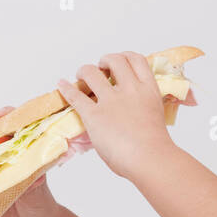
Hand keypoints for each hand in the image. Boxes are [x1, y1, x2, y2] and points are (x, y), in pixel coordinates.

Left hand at [57, 52, 172, 181]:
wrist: (150, 158)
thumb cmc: (155, 147)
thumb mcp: (154, 116)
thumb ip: (142, 107)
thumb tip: (131, 112)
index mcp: (148, 90)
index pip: (137, 60)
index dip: (126, 57)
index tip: (119, 63)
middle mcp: (130, 90)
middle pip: (115, 60)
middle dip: (105, 61)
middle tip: (100, 68)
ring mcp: (111, 101)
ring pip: (92, 72)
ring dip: (85, 71)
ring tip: (81, 75)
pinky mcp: (94, 115)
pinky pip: (76, 96)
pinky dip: (66, 89)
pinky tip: (61, 85)